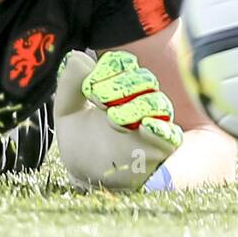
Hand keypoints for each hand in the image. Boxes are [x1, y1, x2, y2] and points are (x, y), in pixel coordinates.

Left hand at [53, 50, 182, 190]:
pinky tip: (145, 126)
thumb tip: (78, 57)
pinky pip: (170, 135)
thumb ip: (69, 85)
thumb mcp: (67, 114)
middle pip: (144, 79)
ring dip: (134, 106)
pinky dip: (160, 129)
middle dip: (120, 87)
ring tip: (113, 118)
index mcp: (120, 88)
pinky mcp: (161, 150)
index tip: (90, 87)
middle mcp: (142, 101)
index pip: (124, 64)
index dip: (109, 69)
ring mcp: (155, 124)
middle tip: (99, 101)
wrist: (87, 179)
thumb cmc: (81, 144)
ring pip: (158, 103)